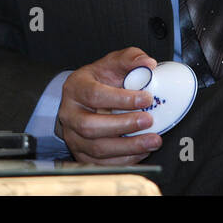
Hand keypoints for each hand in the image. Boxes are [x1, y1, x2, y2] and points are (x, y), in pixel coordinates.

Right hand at [55, 47, 162, 164]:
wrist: (85, 99)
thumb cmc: (99, 81)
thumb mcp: (112, 64)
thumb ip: (130, 59)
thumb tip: (148, 64)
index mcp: (75, 88)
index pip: (94, 95)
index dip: (121, 99)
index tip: (145, 98)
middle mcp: (70, 114)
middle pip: (90, 126)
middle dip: (123, 125)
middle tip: (148, 120)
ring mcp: (73, 136)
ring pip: (97, 148)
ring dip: (128, 147)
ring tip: (152, 140)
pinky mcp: (82, 154)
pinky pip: (102, 163)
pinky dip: (124, 160)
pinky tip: (142, 151)